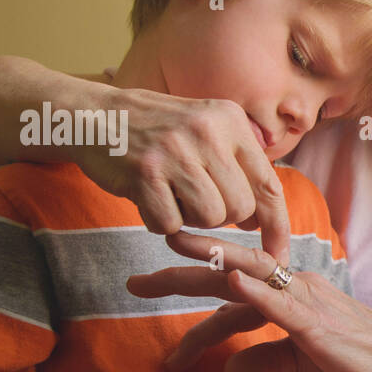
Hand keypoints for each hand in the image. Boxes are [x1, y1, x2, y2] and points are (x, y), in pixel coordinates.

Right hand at [76, 85, 292, 265]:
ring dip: (191, 219)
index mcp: (230, 120)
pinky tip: (147, 197)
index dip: (277, 225)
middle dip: (221, 216)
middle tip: (193, 197)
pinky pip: (169, 225)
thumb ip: (237, 168)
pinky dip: (159, 221)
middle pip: (240, 207)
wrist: (93, 115)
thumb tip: (258, 221)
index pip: (269, 184)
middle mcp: (208, 131)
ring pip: (210, 218)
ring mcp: (175, 151)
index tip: (279, 255)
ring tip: (171, 194)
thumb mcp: (205, 130)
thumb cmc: (157, 132)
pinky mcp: (144, 173)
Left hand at [126, 231, 371, 371]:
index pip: (231, 288)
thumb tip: (228, 366)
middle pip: (229, 272)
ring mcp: (307, 301)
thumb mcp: (302, 362)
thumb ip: (265, 360)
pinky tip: (229, 279)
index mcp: (292, 293)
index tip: (150, 286)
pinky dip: (253, 288)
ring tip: (168, 256)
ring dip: (207, 265)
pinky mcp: (317, 323)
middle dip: (180, 272)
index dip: (189, 286)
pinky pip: (280, 302)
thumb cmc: (361, 366)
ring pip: (248, 277)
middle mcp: (296, 287)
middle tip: (135, 280)